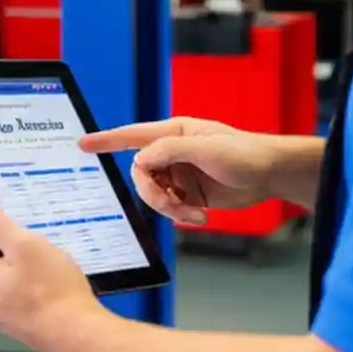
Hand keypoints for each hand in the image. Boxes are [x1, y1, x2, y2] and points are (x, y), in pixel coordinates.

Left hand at [0, 192, 106, 351]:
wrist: (78, 333)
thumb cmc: (52, 288)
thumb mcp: (23, 244)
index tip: (16, 214)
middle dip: (10, 244)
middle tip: (36, 237)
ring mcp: (2, 315)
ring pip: (6, 276)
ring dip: (21, 264)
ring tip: (46, 259)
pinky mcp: (20, 324)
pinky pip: (19, 293)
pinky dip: (31, 284)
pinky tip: (50, 282)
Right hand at [79, 117, 279, 225]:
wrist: (270, 175)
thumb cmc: (245, 152)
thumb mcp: (207, 148)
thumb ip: (171, 150)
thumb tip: (142, 160)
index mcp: (174, 133)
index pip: (132, 136)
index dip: (106, 140)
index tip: (82, 144)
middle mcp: (172, 153)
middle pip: (142, 175)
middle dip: (153, 195)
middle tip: (173, 206)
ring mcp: (180, 175)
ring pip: (154, 195)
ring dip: (170, 209)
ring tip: (194, 215)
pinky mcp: (189, 194)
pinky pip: (170, 208)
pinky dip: (180, 216)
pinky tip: (200, 218)